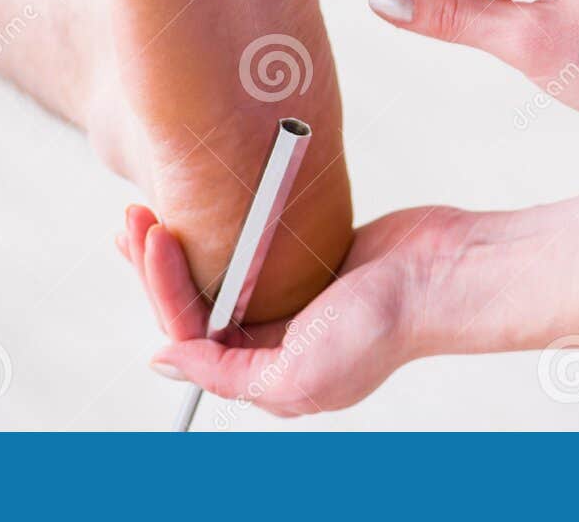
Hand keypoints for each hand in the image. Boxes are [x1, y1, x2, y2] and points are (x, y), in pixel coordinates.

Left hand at [117, 203, 448, 416]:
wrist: (445, 275)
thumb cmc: (385, 329)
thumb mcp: (297, 374)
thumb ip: (226, 372)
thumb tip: (163, 360)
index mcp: (266, 370)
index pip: (191, 331)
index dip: (162, 287)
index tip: (149, 241)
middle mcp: (273, 336)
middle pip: (195, 300)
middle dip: (159, 263)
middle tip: (133, 219)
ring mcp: (291, 295)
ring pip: (216, 271)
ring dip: (183, 242)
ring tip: (148, 210)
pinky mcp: (308, 258)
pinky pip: (251, 244)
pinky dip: (223, 227)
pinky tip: (202, 205)